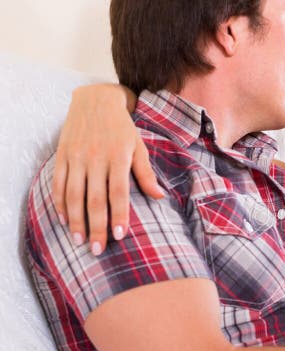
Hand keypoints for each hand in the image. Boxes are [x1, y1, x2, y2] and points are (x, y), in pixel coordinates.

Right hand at [52, 84, 162, 255]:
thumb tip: (159, 196)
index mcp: (118, 157)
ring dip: (75, 220)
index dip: (118, 215)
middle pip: (94, 199)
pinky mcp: (62, 155)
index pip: (118, 192)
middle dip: (96, 226)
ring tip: (79, 241)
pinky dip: (59, 203)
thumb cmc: (122, 128)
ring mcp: (76, 157)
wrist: (95, 100)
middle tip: (98, 249)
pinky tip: (63, 219)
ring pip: (73, 194)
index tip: (120, 236)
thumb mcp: (138, 146)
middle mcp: (96, 158)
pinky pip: (58, 183)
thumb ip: (145, 173)